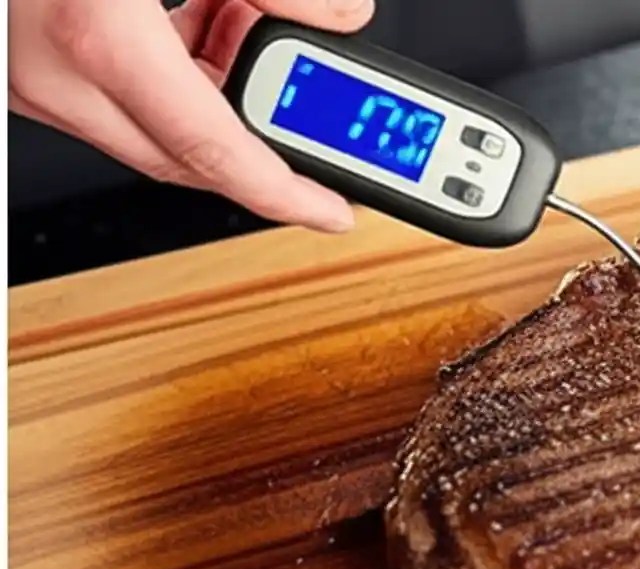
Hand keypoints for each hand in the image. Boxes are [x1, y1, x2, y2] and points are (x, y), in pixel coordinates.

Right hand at [10, 0, 374, 231]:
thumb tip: (339, 16)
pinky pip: (112, 97)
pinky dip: (167, 72)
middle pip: (187, 153)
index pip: (214, 152)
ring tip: (236, 19)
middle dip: (256, 133)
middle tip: (304, 100)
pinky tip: (187, 16)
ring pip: (150, 127)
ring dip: (211, 93)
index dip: (285, 193)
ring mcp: (27, 77)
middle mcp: (51, 74)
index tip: (333, 211)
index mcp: (98, 35)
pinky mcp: (15, 65)